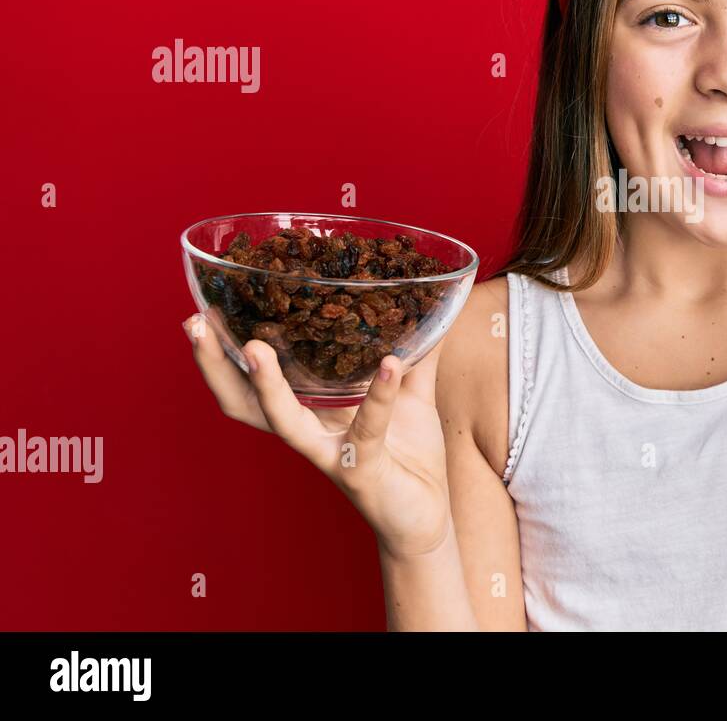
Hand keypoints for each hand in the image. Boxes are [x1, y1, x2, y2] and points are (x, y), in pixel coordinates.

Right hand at [183, 308, 452, 558]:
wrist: (426, 516)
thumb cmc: (409, 456)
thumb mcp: (413, 396)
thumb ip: (418, 355)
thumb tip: (431, 307)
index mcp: (312, 410)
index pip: (255, 379)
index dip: (227, 351)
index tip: (204, 312)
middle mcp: (309, 431)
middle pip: (244, 402)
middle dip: (216, 366)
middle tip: (198, 326)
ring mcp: (329, 454)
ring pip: (285, 421)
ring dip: (267, 386)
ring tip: (256, 348)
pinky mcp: (361, 470)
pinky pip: (366, 429)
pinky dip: (380, 395)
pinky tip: (389, 364)